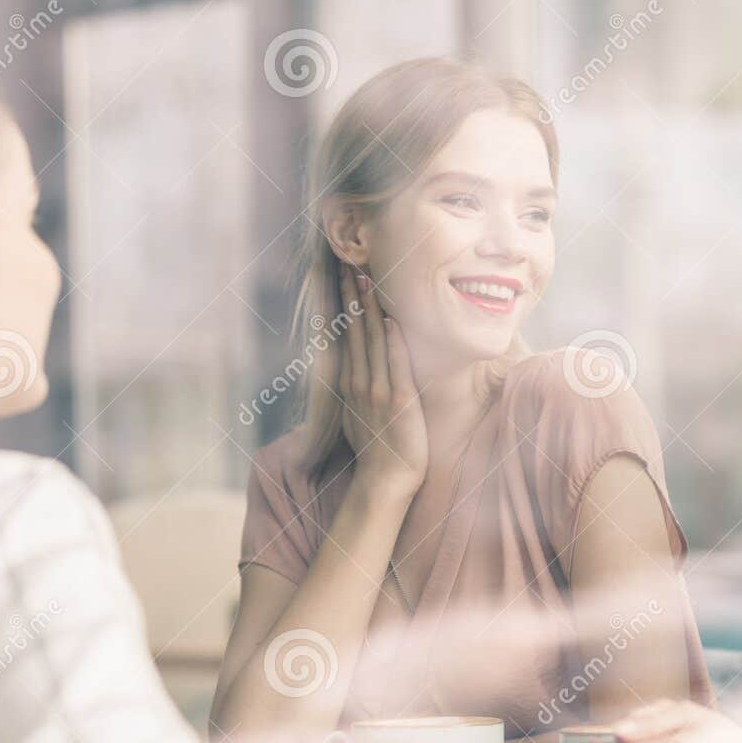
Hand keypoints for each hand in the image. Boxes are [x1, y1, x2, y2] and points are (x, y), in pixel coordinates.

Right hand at [339, 267, 427, 494]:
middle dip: (352, 293)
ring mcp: (376, 391)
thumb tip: (358, 371)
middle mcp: (358, 382)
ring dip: (369, 306)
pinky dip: (392, 341)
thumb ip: (359, 390)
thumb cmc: (378, 451)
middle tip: (349, 260)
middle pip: (354, 329)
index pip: (346, 334)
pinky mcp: (397, 401)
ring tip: (366, 276)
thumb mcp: (359, 415)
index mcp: (350, 383)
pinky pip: (394, 364)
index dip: (345, 303)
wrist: (385, 481)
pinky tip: (390, 318)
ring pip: (371, 340)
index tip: (343, 276)